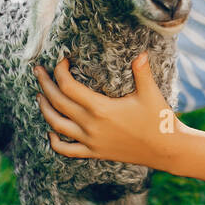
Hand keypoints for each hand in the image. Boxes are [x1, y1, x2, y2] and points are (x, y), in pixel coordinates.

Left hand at [34, 54, 179, 168]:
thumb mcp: (150, 93)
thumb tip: (140, 52)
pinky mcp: (94, 153)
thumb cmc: (159, 120)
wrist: (165, 149)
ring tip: (39, 96)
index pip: (69, 86)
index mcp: (101, 108)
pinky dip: (54, 141)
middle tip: (38, 71)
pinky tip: (51, 131)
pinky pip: (67, 150)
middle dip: (45, 84)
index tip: (62, 60)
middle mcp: (91, 125)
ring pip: (56, 124)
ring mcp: (91, 141)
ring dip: (44, 109)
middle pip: (57, 102)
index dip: (60, 71)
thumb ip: (142, 72)